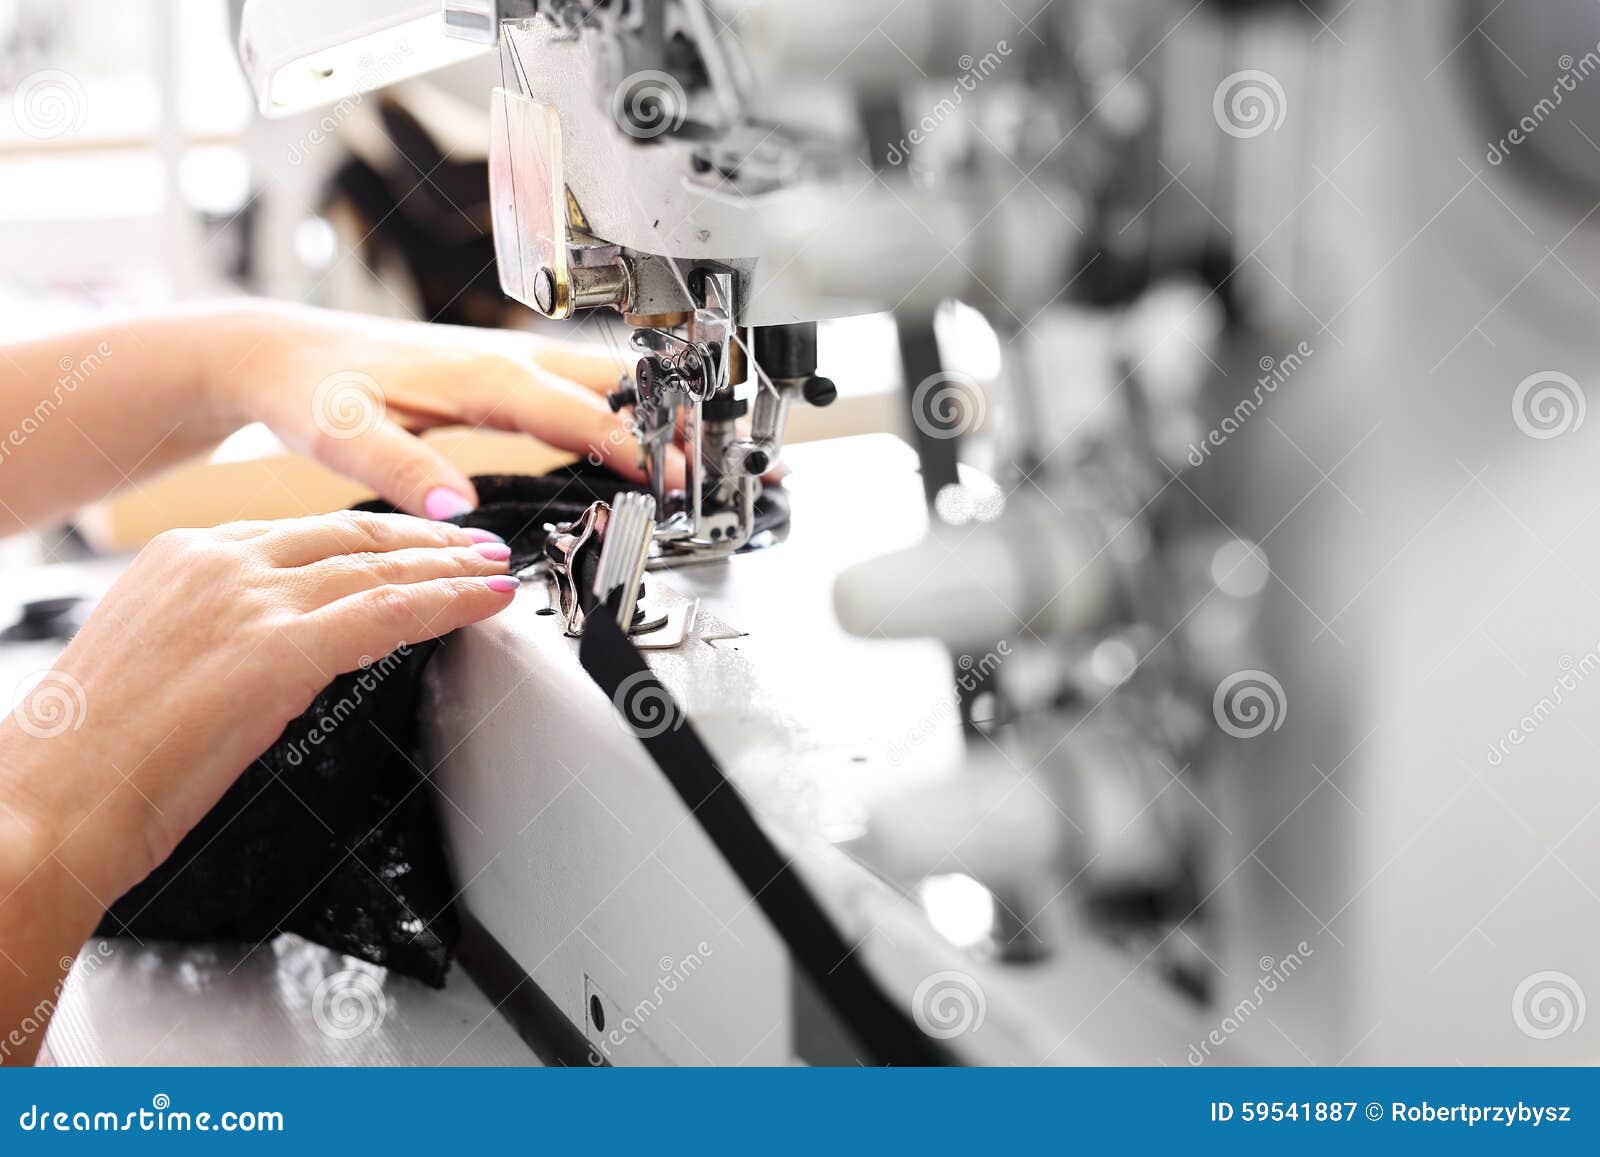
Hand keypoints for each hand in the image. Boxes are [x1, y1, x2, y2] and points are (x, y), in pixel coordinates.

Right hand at [0, 511, 516, 905]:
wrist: (47, 805)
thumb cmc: (93, 758)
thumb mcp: (160, 660)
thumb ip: (222, 632)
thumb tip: (285, 644)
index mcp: (183, 557)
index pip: (306, 534)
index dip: (378, 538)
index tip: (418, 543)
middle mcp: (218, 561)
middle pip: (352, 536)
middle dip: (428, 542)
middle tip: (480, 548)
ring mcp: (248, 599)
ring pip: (380, 567)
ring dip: (452, 569)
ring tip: (497, 571)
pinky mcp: (277, 648)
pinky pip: (388, 612)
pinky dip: (449, 602)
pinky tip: (484, 602)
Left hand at [205, 302, 688, 518]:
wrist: (286, 351)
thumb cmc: (314, 388)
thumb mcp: (345, 435)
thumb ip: (406, 468)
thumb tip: (463, 508)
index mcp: (486, 376)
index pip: (583, 413)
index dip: (636, 447)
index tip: (676, 480)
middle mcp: (509, 359)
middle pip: (615, 386)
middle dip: (674, 422)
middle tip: (721, 466)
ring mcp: (511, 360)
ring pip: (606, 378)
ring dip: (658, 410)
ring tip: (707, 451)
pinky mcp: (505, 369)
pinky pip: (584, 384)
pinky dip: (625, 406)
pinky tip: (643, 433)